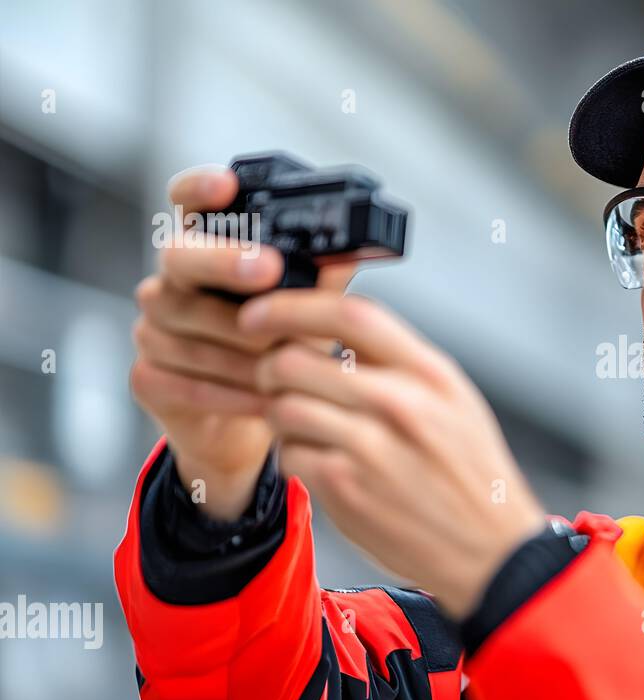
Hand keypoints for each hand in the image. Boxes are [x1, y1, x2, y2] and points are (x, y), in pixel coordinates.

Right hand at [128, 166, 356, 519]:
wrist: (252, 424)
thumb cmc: (282, 350)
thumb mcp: (311, 307)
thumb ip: (324, 274)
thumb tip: (349, 245)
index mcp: (209, 252)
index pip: (188, 204)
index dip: (199, 189)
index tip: (225, 185)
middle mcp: (172, 282)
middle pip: (179, 258)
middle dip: (224, 262)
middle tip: (266, 268)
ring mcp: (152, 329)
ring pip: (188, 328)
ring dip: (243, 345)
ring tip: (285, 362)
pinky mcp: (147, 377)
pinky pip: (183, 379)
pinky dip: (229, 391)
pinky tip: (263, 397)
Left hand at [240, 289, 546, 618]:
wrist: (489, 548)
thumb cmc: (471, 474)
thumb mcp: (456, 400)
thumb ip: (400, 362)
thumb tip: (335, 329)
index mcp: (430, 373)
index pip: (349, 315)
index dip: (292, 307)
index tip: (263, 312)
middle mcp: (399, 403)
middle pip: (295, 360)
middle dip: (272, 368)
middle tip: (278, 380)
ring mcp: (369, 448)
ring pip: (282, 408)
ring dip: (280, 414)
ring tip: (306, 426)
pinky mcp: (345, 489)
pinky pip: (288, 454)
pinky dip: (294, 455)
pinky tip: (322, 461)